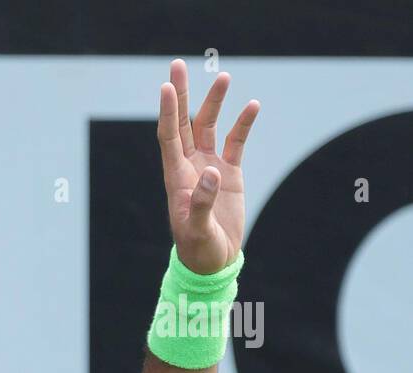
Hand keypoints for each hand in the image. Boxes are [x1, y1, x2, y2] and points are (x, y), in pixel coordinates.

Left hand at [157, 59, 259, 273]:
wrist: (213, 262)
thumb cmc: (199, 249)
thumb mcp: (198, 230)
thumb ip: (201, 203)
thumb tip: (211, 172)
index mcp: (176, 177)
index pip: (168, 136)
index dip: (167, 112)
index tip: (166, 86)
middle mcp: (189, 166)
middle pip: (183, 123)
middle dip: (180, 94)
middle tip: (178, 65)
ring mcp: (209, 167)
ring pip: (209, 127)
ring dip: (214, 102)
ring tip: (223, 77)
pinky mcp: (229, 173)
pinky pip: (236, 142)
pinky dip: (243, 124)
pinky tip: (252, 105)